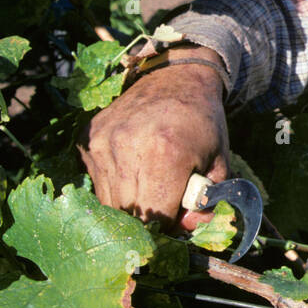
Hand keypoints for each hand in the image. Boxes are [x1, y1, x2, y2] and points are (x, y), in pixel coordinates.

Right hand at [77, 45, 231, 231]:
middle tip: (164, 210)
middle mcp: (127, 148)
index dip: (167, 228)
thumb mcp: (219, 163)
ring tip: (150, 186)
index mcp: (166, 153)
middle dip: (147, 222)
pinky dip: (115, 186)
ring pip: (108, 202)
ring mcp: (102, 143)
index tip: (176, 223)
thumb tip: (186, 231)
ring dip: (129, 206)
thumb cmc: (202, 123)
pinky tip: (134, 167)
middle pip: (128, 214)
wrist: (175, 76)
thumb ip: (206, 203)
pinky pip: (97, 182)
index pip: (156, 218)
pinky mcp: (88, 140)